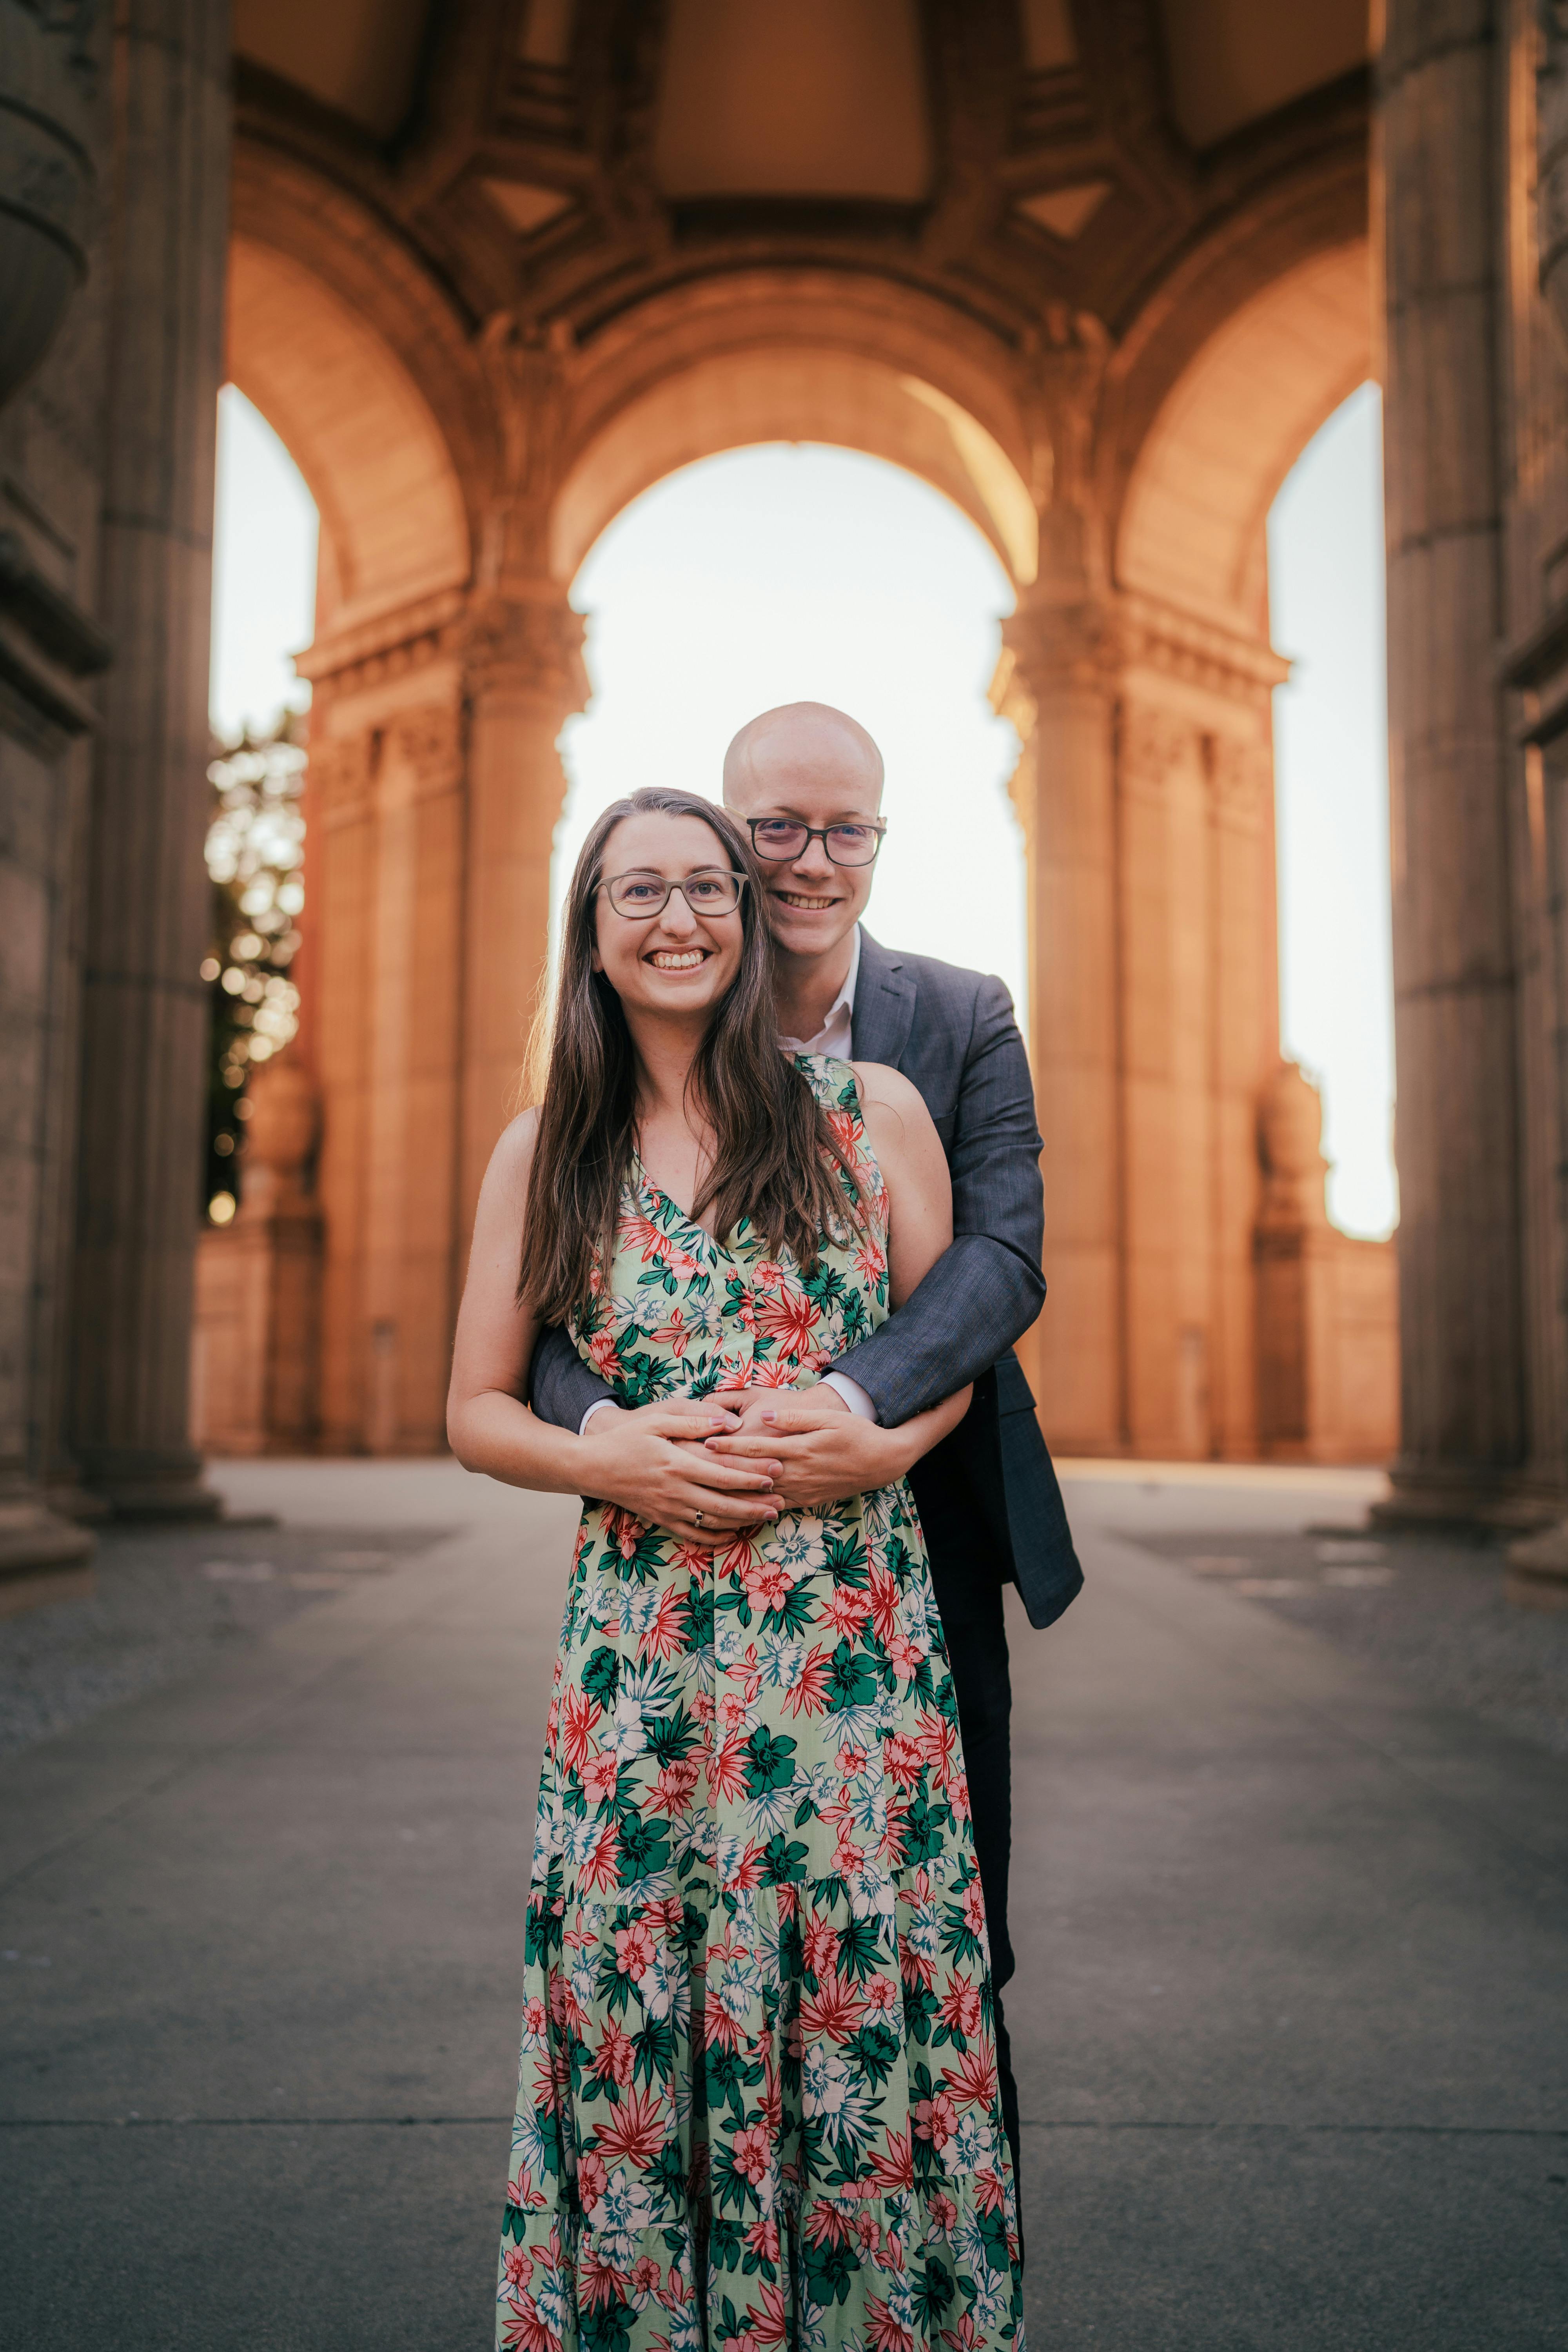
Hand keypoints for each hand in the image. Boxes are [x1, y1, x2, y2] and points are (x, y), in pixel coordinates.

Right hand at [577, 1401, 782, 1548]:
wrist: (593, 1467)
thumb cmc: (627, 1439)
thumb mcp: (657, 1420)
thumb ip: (693, 1421)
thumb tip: (728, 1422)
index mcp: (677, 1463)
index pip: (723, 1474)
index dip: (752, 1475)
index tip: (776, 1472)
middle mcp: (675, 1490)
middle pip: (723, 1504)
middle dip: (755, 1504)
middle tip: (781, 1502)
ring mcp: (667, 1509)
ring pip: (712, 1523)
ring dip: (742, 1522)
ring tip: (766, 1517)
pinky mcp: (661, 1520)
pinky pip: (692, 1535)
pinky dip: (715, 1539)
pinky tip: (734, 1535)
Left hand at [704, 1389, 902, 1511]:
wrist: (881, 1461)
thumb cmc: (854, 1433)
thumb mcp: (827, 1419)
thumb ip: (794, 1419)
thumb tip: (763, 1417)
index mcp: (799, 1449)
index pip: (756, 1448)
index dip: (729, 1446)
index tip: (704, 1442)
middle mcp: (797, 1473)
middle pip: (752, 1474)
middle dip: (722, 1471)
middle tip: (695, 1468)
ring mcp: (801, 1490)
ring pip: (760, 1494)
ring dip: (734, 1492)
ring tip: (707, 1490)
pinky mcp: (806, 1500)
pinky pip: (775, 1506)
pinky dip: (754, 1507)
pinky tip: (737, 1508)